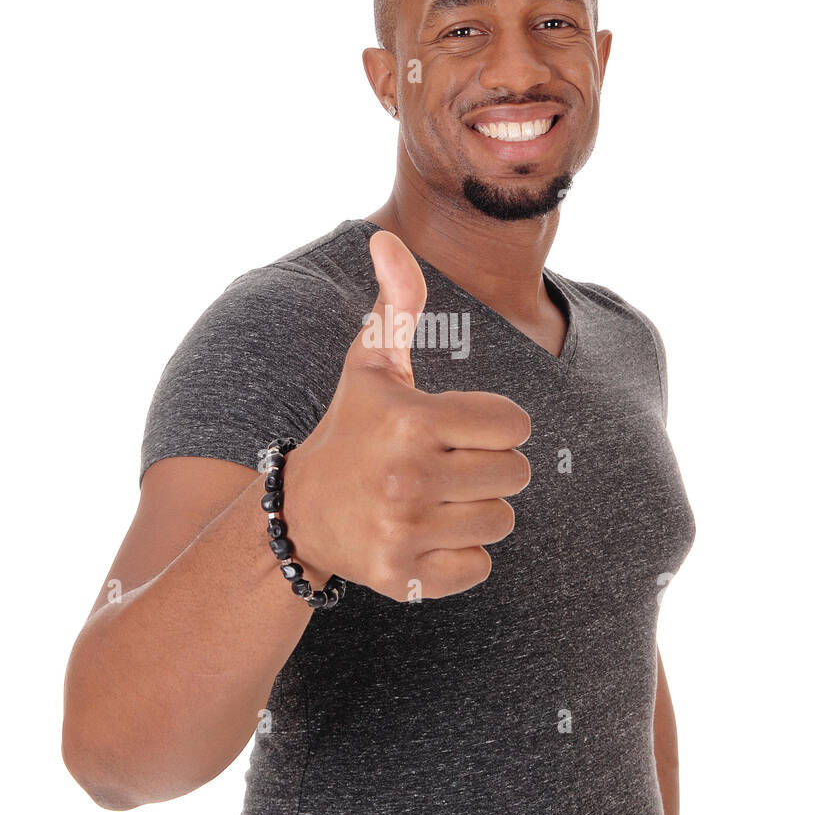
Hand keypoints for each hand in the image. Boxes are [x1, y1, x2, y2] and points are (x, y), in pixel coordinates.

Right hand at [281, 230, 530, 600]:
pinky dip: (461, 556)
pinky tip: (426, 535)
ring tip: (437, 500)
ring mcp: (405, 529)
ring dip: (477, 510)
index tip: (461, 429)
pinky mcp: (404, 575)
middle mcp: (408, 476)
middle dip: (490, 468)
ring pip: (501, 521)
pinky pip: (480, 566)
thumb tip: (389, 239)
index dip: (495, 425)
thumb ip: (396, 304)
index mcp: (412, 420)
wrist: (298, 513)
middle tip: (449, 466)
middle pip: (515, 475)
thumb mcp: (370, 364)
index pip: (515, 424)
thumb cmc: (351, 429)